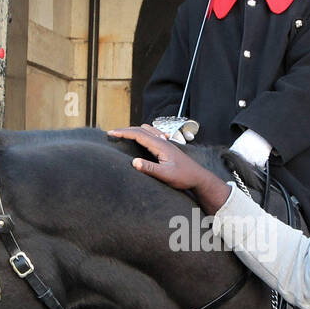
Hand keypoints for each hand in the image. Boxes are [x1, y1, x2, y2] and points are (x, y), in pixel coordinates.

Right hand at [108, 125, 230, 211]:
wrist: (199, 177)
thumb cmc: (183, 177)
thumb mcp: (165, 175)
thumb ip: (150, 168)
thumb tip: (133, 162)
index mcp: (160, 146)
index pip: (138, 135)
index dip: (123, 133)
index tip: (110, 133)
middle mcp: (162, 141)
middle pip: (140, 130)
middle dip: (125, 130)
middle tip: (111, 133)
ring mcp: (166, 143)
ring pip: (147, 130)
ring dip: (134, 130)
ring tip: (123, 134)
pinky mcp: (167, 147)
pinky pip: (153, 134)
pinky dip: (143, 132)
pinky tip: (144, 136)